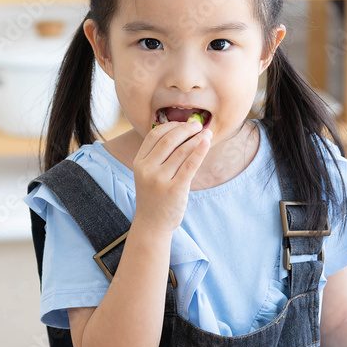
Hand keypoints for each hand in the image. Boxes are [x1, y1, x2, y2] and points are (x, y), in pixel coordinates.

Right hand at [131, 119, 211, 234]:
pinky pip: (190, 165)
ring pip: (182, 151)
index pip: (154, 135)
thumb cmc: (154, 196)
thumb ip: (158, 156)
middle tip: (198, 125)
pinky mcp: (175, 189)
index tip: (183, 123)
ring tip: (207, 133)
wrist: (152, 223)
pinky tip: (206, 143)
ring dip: (197, 139)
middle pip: (169, 140)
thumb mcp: (148, 174)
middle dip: (186, 129)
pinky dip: (199, 151)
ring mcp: (160, 180)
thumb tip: (182, 132)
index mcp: (139, 162)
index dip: (170, 125)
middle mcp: (147, 169)